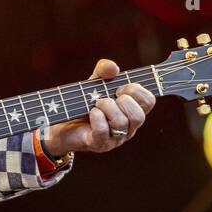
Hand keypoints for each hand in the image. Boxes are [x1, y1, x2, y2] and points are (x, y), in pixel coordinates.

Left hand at [41, 59, 156, 157]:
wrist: (62, 123)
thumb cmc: (85, 103)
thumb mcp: (95, 82)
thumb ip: (104, 70)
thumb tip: (113, 68)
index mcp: (132, 112)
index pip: (148, 101)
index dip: (137, 90)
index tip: (120, 87)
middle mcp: (127, 128)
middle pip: (139, 116)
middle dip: (124, 101)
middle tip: (109, 97)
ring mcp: (114, 138)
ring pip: (121, 123)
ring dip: (107, 107)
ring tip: (96, 104)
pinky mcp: (98, 144)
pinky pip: (103, 131)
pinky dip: (97, 118)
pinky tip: (91, 112)